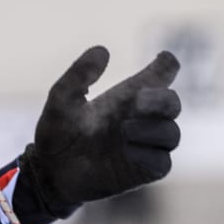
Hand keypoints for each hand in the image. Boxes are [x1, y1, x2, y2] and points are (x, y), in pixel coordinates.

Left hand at [17, 47, 180, 223]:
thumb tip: (103, 50)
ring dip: (151, 129)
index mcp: (129, 96)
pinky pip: (162, 162)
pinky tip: (127, 151)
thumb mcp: (62, 99)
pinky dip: (148, 155)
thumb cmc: (57, 133)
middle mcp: (143, 119)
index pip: (162, 75)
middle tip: (136, 101)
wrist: (50, 172)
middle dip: (161, 100)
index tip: (163, 61)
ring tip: (124, 130)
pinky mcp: (144, 171)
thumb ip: (79, 74)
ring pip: (171, 133)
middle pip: (173, 103)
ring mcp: (146, 146)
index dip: (167, 66)